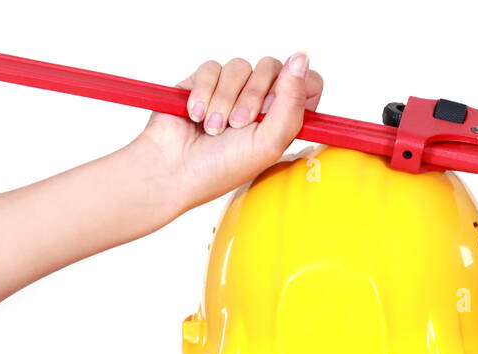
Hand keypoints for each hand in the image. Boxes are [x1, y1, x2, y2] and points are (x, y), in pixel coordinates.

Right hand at [136, 53, 323, 214]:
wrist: (172, 170)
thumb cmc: (221, 168)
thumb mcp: (269, 143)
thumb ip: (292, 102)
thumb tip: (301, 58)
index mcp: (280, 119)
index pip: (305, 82)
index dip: (295, 85)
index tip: (278, 105)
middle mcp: (258, 102)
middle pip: (271, 67)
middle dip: (252, 96)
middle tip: (238, 124)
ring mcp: (230, 90)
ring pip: (239, 66)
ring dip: (225, 100)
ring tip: (213, 128)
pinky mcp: (202, 83)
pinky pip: (212, 68)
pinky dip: (204, 93)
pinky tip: (196, 116)